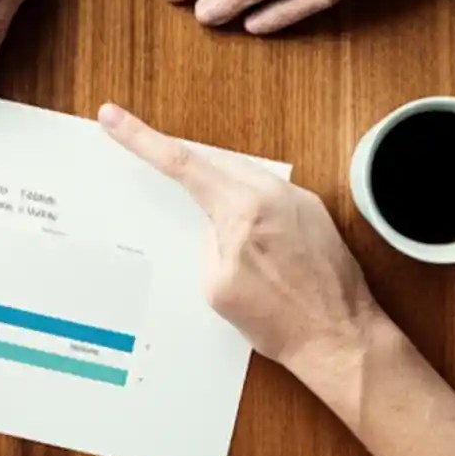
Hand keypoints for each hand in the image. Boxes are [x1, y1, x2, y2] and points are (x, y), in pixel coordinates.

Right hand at [97, 104, 379, 366]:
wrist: (341, 338)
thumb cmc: (281, 322)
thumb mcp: (217, 287)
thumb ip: (208, 242)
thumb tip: (213, 225)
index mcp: (240, 210)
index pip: (179, 162)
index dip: (140, 137)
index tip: (114, 117)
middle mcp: (271, 193)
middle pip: (212, 161)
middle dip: (184, 164)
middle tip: (156, 164)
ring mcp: (297, 199)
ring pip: (242, 174)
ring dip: (219, 186)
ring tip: (210, 219)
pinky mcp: (314, 211)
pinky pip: (268, 191)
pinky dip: (248, 201)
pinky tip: (248, 233)